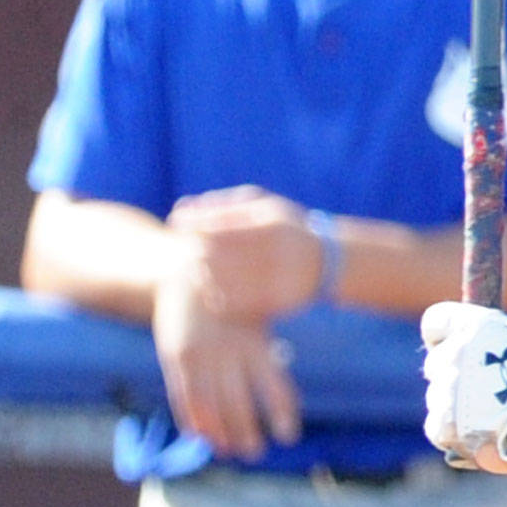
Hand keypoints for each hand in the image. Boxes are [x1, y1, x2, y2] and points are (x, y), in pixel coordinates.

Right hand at [154, 255, 301, 459]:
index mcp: (254, 342)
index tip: (289, 437)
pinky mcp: (174, 357)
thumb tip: (286, 396)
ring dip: (220, 433)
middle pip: (239, 404)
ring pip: (210, 406)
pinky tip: (200, 436)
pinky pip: (183, 396)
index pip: (273, 385)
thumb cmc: (231, 298)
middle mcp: (227, 352)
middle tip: (256, 453)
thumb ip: (265, 351)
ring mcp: (199, 356)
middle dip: (247, 433)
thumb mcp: (255, 316)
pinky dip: (192, 419)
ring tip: (229, 451)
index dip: (281, 413)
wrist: (184, 269)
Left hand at [167, 186, 325, 321]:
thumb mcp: (263, 206)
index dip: (191, 224)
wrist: (329, 262)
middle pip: (214, 252)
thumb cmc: (285, 228)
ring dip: (201, 274)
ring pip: (219, 279)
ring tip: (201, 269)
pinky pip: (232, 302)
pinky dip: (215, 295)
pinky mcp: (275, 300)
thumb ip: (223, 205)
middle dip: (193, 250)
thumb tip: (180, 209)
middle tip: (188, 250)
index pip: (217, 223)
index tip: (177, 224)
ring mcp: (277, 276)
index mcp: (270, 221)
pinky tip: (214, 288)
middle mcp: (276, 248)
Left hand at [422, 302, 506, 470]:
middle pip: (436, 362)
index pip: (436, 320)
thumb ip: (491, 338)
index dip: (442, 336)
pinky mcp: (443, 424)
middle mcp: (455, 352)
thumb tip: (470, 342)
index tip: (453, 348)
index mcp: (476, 327)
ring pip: (437, 397)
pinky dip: (453, 435)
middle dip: (453, 375)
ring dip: (454, 407)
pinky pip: (437, 427)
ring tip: (488, 417)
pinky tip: (478, 436)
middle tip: (483, 391)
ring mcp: (446, 389)